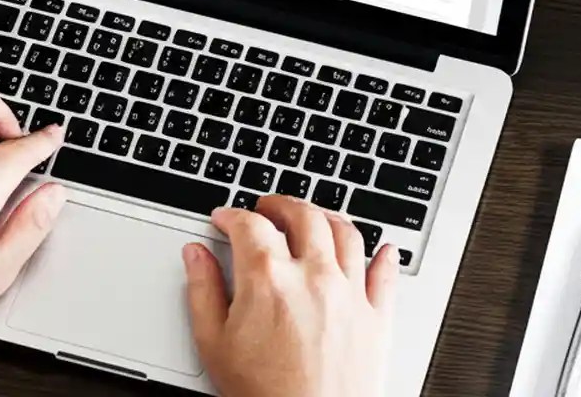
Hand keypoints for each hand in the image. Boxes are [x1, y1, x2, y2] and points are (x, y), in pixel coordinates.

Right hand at [183, 195, 399, 396]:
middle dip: (281, 204)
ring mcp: (350, 293)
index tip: (225, 217)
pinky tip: (382, 248)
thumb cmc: (264, 395)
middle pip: (303, 216)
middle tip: (268, 206)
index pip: (250, 224)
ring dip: (328, 216)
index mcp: (268, 278)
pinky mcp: (377, 316)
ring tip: (315, 217)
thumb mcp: (213, 344)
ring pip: (346, 233)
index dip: (232, 214)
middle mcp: (314, 276)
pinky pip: (385, 274)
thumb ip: (202, 290)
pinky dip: (385, 255)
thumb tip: (195, 256)